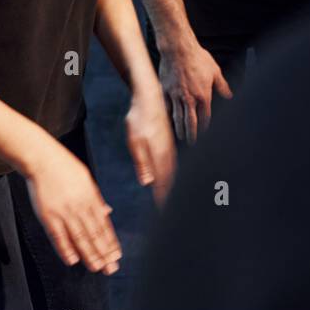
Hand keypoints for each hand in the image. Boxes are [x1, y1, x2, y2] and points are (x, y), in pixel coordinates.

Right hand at [24, 140, 120, 273]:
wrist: (43, 159)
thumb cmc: (65, 169)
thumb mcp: (86, 181)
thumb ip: (96, 199)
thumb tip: (108, 212)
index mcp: (91, 198)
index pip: (104, 225)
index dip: (111, 242)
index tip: (117, 256)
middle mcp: (80, 206)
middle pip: (94, 234)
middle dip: (104, 253)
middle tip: (111, 268)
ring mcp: (64, 211)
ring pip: (79, 237)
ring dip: (89, 254)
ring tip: (96, 268)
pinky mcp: (48, 215)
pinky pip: (58, 236)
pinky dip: (65, 249)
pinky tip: (72, 260)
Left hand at [125, 86, 176, 205]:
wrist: (148, 96)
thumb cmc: (139, 118)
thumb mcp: (134, 141)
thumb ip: (142, 162)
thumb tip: (148, 182)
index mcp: (160, 155)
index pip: (163, 183)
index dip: (163, 199)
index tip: (165, 213)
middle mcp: (167, 153)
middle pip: (171, 180)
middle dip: (172, 196)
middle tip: (174, 214)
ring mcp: (169, 147)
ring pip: (173, 172)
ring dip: (173, 187)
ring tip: (173, 201)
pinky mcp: (167, 143)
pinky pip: (172, 164)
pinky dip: (172, 175)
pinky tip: (169, 179)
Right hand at [158, 39, 231, 142]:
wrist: (178, 49)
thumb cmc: (197, 58)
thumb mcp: (215, 71)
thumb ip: (222, 86)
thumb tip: (230, 95)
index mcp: (203, 95)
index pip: (205, 117)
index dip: (205, 128)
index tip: (205, 134)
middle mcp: (189, 99)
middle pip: (191, 123)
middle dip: (192, 135)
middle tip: (192, 143)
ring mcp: (176, 96)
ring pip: (178, 118)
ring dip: (180, 130)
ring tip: (181, 137)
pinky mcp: (165, 91)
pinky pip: (166, 108)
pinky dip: (168, 117)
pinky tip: (168, 122)